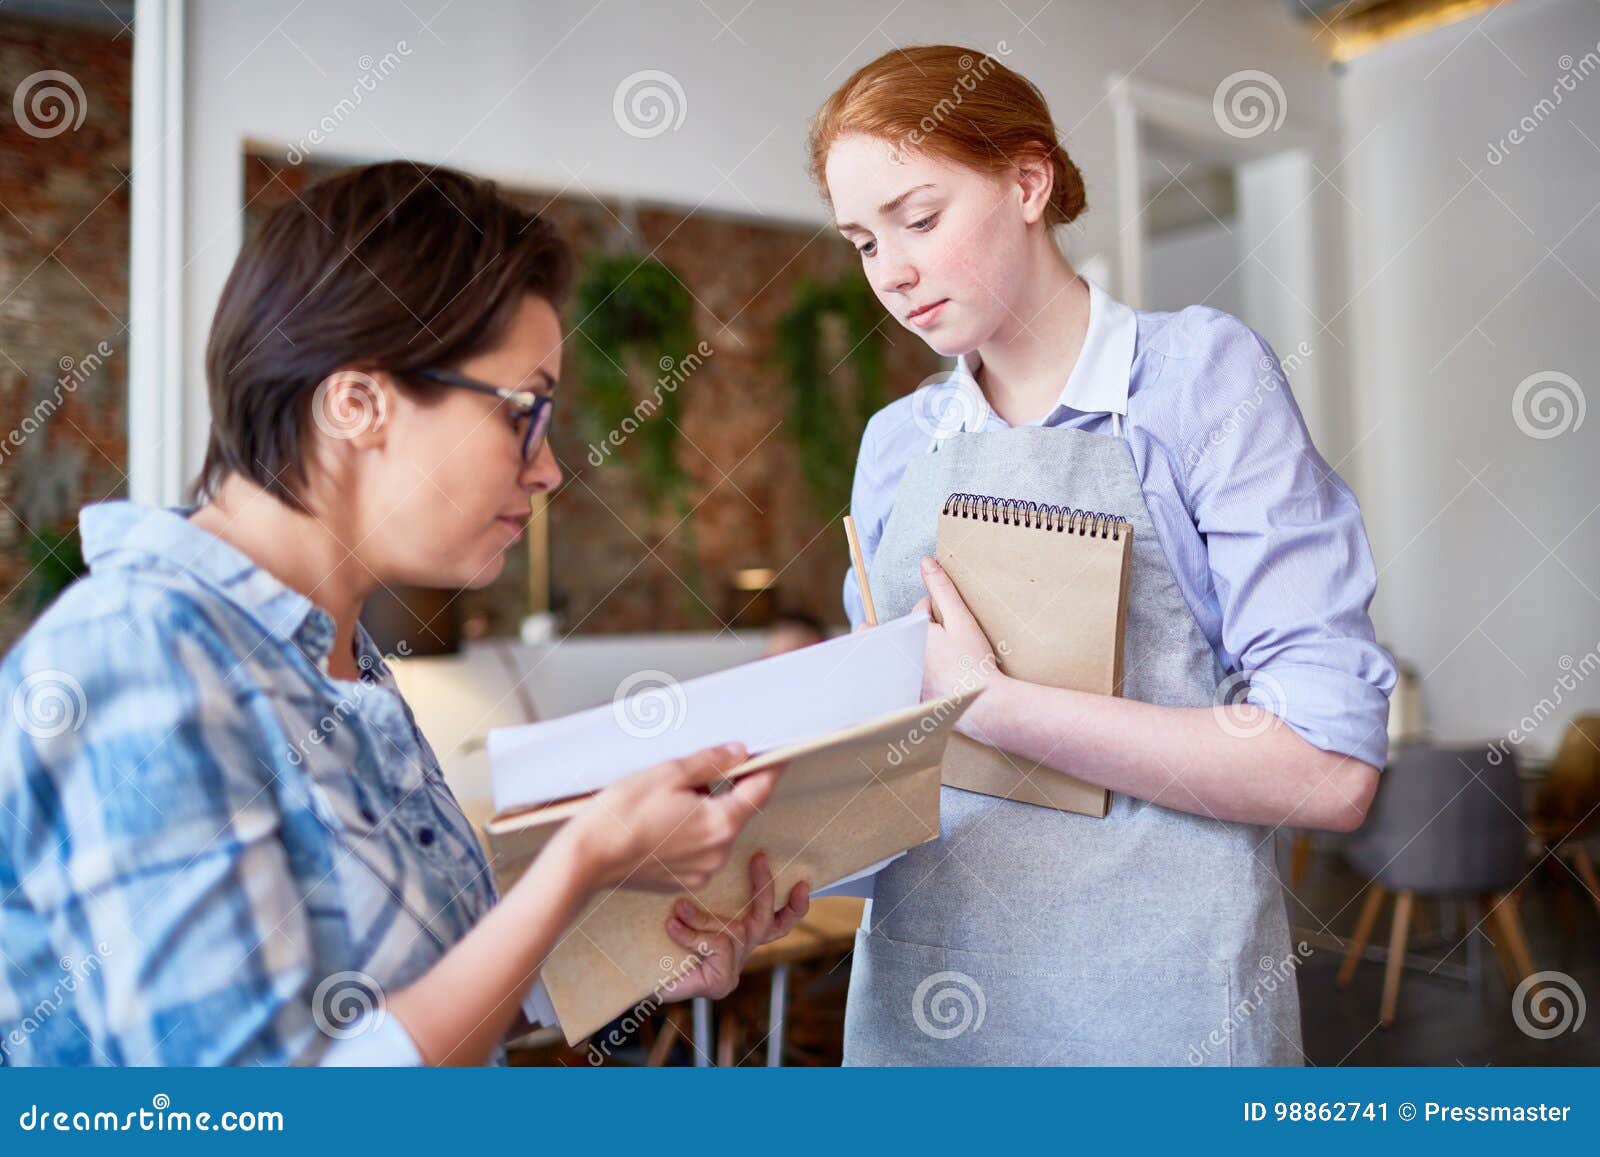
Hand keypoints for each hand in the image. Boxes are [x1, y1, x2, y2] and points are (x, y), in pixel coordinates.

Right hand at [562, 743, 780, 893]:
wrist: (586, 860)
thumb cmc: (621, 816)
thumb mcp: (667, 773)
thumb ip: (710, 762)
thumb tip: (739, 752)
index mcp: (720, 823)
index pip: (760, 789)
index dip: (771, 767)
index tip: (778, 753)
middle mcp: (719, 852)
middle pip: (736, 809)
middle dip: (722, 787)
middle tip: (687, 774)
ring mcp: (703, 870)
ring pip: (716, 827)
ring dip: (703, 809)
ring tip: (664, 800)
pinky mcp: (685, 879)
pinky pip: (700, 847)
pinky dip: (689, 831)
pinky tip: (660, 822)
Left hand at [662, 852, 809, 1000]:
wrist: (641, 977)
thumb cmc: (663, 941)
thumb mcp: (685, 914)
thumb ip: (700, 894)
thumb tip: (700, 862)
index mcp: (742, 933)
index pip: (777, 921)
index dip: (794, 906)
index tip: (803, 882)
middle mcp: (743, 948)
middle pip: (768, 920)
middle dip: (765, 886)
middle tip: (760, 857)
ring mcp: (734, 966)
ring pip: (731, 931)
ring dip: (702, 917)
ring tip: (678, 906)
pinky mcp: (722, 981)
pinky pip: (713, 945)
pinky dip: (690, 935)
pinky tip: (671, 927)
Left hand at [914, 555, 1005, 707]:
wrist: (984, 705)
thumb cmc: (974, 661)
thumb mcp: (961, 620)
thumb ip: (942, 590)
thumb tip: (925, 561)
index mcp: (909, 633)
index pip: (920, 610)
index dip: (939, 611)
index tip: (952, 624)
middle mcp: (900, 656)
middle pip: (906, 630)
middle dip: (922, 629)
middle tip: (945, 643)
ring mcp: (903, 677)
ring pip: (904, 653)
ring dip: (913, 651)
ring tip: (937, 659)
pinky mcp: (908, 696)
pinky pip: (902, 678)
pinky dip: (913, 675)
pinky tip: (931, 681)